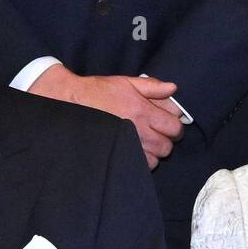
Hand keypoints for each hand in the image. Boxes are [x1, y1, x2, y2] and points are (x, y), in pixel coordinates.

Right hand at [29, 65, 183, 166]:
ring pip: (157, 158)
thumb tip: (173, 89)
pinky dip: (144, 160)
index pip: (174, 125)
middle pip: (168, 145)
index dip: (174, 124)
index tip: (167, 121)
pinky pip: (143, 166)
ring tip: (146, 142)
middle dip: (167, 139)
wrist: (72, 104)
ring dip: (155, 151)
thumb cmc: (98, 92)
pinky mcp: (121, 155)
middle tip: (157, 133)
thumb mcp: (126, 82)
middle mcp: (139, 130)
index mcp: (143, 110)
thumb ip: (151, 86)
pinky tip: (137, 150)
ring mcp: (130, 145)